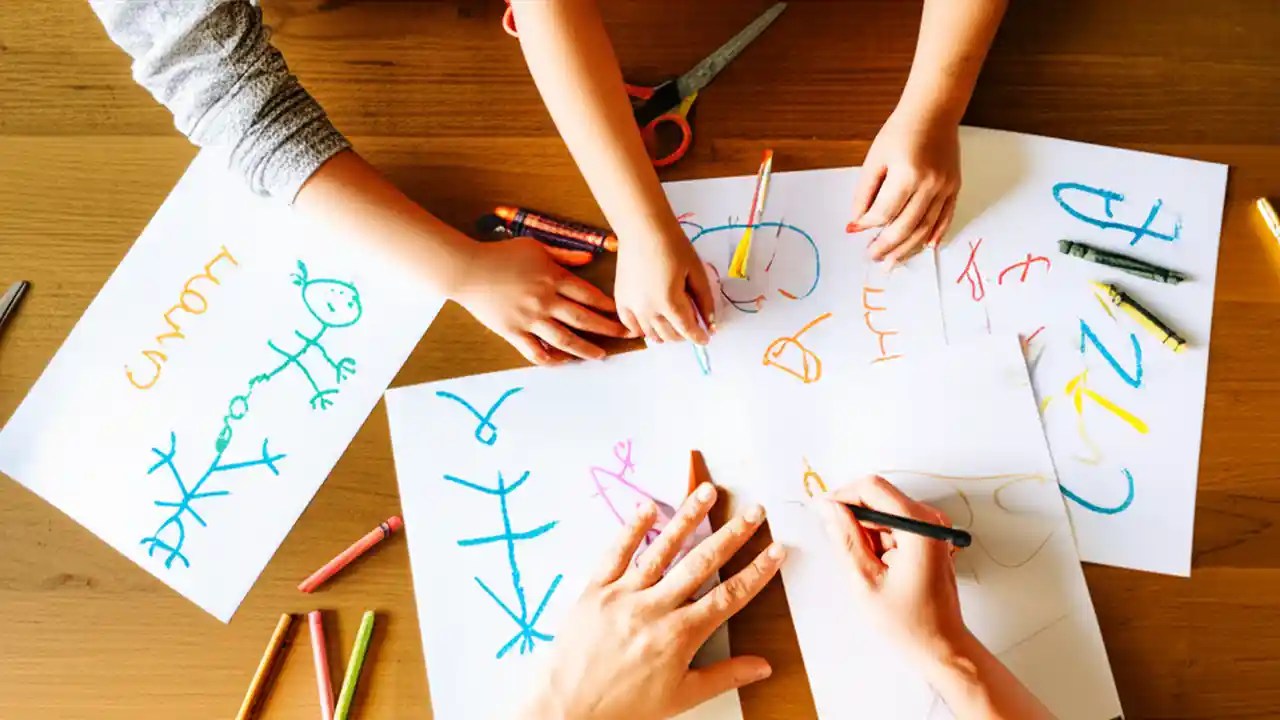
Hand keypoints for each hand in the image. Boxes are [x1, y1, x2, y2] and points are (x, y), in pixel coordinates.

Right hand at [452, 237, 634, 364]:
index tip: (621, 313)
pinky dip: (551, 360)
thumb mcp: (536, 247)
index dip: (607, 306)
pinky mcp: (513, 332)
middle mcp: (545, 301)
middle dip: (607, 329)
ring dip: (585, 349)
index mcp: (553, 278)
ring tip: (600, 355)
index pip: (588, 295)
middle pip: (583, 319)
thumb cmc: (501, 254)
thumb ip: (563, 255)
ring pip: (564, 340)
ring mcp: (529, 319)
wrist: (467, 270)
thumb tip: (589, 259)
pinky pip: (535, 352)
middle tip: (624, 336)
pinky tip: (562, 361)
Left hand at [520, 483, 785, 719]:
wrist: (568, 709)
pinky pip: (616, 552)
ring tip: (707, 492)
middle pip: (702, 563)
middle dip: (732, 535)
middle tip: (754, 512)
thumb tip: (763, 666)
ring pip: (662, 548)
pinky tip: (649, 506)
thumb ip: (725, 676)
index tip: (776, 550)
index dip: (757, 572)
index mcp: (680, 636)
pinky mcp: (595, 589)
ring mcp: (623, 595)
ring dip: (688, 517)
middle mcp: (655, 609)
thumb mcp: (681, 697)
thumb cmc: (625, 708)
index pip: (729, 596)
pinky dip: (633, 528)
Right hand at [614, 223, 714, 344]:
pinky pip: (631, 326)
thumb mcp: (696, 272)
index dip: (699, 337)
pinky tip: (651, 327)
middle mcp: (648, 310)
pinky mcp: (621, 300)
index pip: (687, 330)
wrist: (643, 229)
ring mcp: (632, 307)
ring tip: (673, 327)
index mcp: (669, 303)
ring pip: (651, 334)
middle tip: (692, 327)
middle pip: (670, 335)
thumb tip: (710, 324)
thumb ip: (704, 301)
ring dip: (665, 335)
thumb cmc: (673, 245)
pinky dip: (643, 330)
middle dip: (684, 335)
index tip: (706, 338)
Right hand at [815, 475, 965, 663]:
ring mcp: (932, 528)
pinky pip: (894, 525)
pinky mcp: (929, 537)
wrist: (939, 645)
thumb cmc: (908, 622)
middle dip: (855, 519)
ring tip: (869, 568)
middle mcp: (930, 520)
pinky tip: (880, 568)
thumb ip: (845, 538)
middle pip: (878, 497)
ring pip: (883, 512)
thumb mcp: (865, 580)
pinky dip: (879, 541)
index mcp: (918, 527)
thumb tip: (828, 508)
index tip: (822, 512)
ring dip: (867, 534)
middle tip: (846, 552)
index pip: (871, 488)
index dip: (842, 496)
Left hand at [847, 111, 960, 264]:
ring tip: (893, 262)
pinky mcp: (954, 187)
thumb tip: (858, 222)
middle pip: (906, 226)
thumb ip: (865, 192)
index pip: (884, 212)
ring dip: (908, 248)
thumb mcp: (875, 158)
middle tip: (873, 257)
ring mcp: (945, 187)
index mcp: (906, 174)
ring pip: (926, 228)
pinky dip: (936, 234)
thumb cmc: (899, 132)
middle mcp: (929, 184)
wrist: (933, 112)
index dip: (867, 224)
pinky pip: (946, 217)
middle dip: (887, 246)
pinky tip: (925, 248)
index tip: (855, 230)